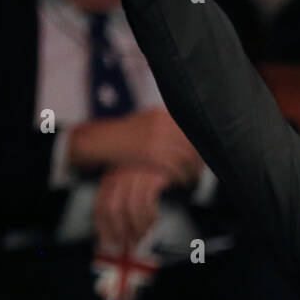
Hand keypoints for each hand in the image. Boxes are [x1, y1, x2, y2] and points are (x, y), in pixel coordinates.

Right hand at [72, 110, 203, 186]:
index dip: (200, 147)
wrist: (96, 142)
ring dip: (193, 171)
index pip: (192, 129)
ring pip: (187, 158)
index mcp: (162, 115)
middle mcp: (163, 124)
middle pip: (193, 144)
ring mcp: (158, 138)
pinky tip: (182, 183)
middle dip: (199, 161)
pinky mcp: (152, 154)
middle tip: (201, 173)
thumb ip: (162, 129)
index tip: (203, 159)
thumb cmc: (118, 139)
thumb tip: (181, 139)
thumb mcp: (142, 126)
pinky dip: (181, 177)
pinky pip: (175, 168)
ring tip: (193, 181)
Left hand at [94, 163, 167, 248]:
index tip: (108, 244)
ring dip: (138, 228)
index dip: (103, 228)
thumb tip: (114, 239)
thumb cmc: (145, 181)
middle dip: (119, 231)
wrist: (166, 160)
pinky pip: (149, 203)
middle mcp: (120, 176)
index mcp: (109, 180)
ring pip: (132, 208)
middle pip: (114, 208)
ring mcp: (136, 175)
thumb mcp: (127, 190)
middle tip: (127, 245)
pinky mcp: (153, 177)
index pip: (99, 207)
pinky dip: (150, 217)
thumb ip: (120, 211)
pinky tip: (153, 223)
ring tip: (142, 237)